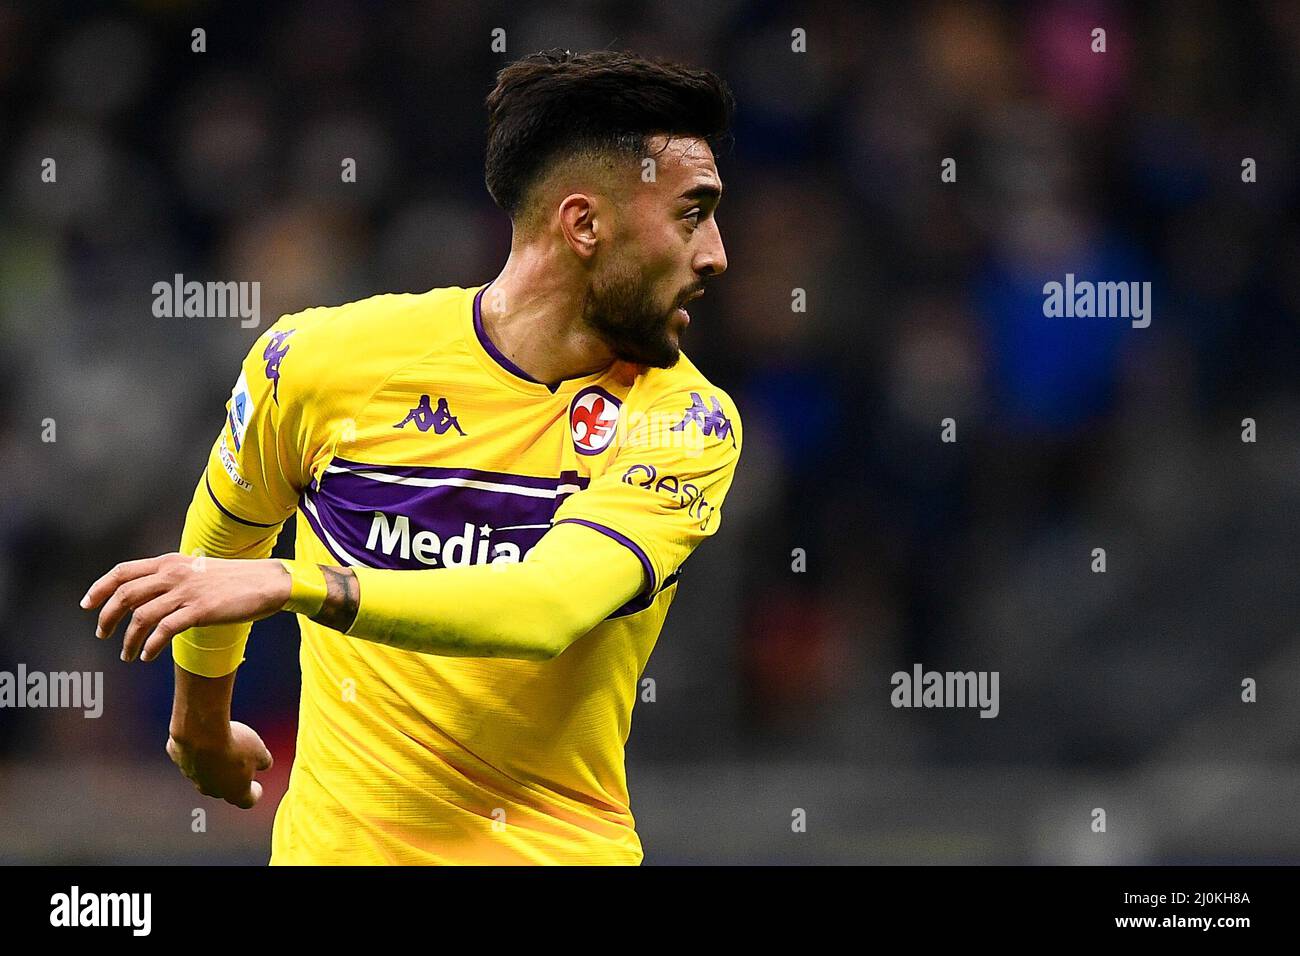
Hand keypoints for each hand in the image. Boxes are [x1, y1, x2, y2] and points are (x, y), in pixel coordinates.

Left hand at [81, 552, 290, 662]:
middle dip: (107, 618)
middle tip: (103, 635)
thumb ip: (172, 578)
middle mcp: (173, 574)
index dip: (100, 589)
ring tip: (128, 655)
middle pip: (125, 596)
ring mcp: (186, 592)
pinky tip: (148, 656)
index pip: (122, 572)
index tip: (87, 605)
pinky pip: (164, 631)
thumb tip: (147, 596)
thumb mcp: (197, 571)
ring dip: (128, 640)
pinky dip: (151, 646)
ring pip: (141, 617)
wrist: (268, 583)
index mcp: (169, 562)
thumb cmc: (235, 580)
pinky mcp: (200, 610)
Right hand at [167, 720, 272, 808]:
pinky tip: (204, 736)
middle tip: (241, 763)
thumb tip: (264, 763)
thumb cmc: (233, 744)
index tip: (257, 789)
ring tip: (224, 745)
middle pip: (225, 789)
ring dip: (215, 764)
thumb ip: (263, 761)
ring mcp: (193, 776)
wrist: (201, 732)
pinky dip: (198, 749)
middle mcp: (212, 789)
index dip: (253, 794)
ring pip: (206, 773)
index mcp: (235, 792)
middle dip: (233, 778)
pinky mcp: (179, 760)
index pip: (247, 801)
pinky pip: (191, 756)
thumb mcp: (260, 751)